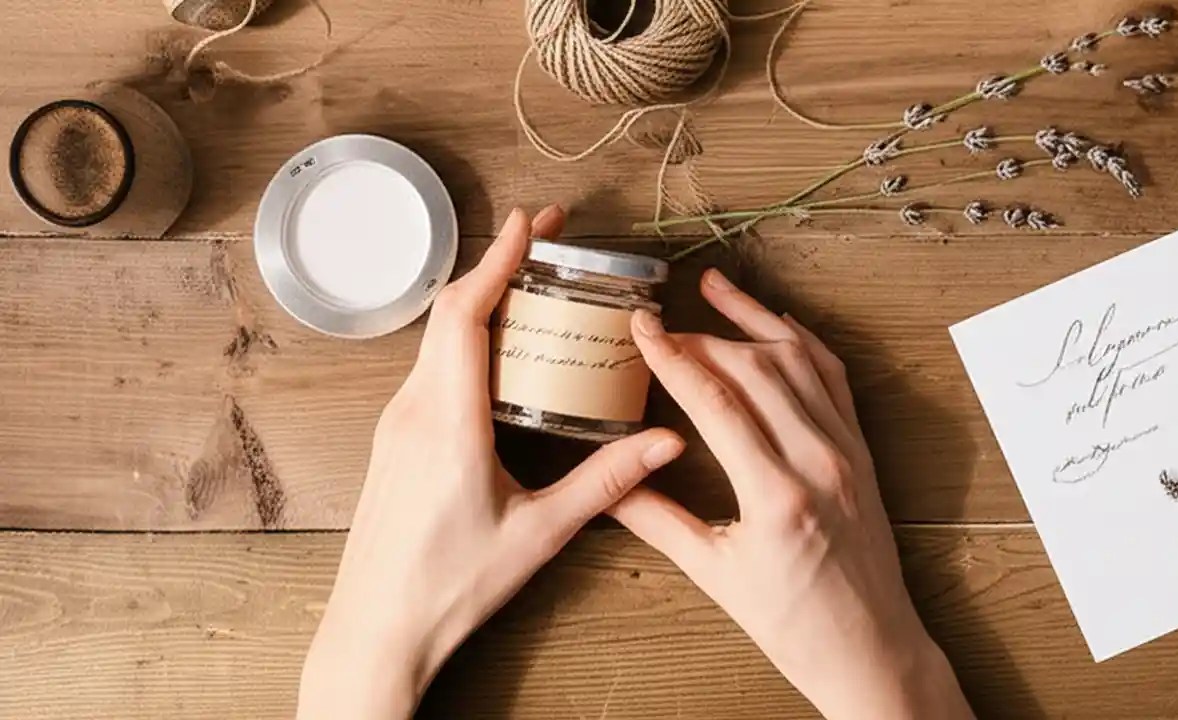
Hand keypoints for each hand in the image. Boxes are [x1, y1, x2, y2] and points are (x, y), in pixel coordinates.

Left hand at [296, 206, 685, 718]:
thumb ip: (605, 482)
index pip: (465, 315)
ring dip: (479, 301)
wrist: (375, 630)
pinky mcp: (396, 441)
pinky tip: (497, 350)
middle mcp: (413, 411)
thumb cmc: (448, 587)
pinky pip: (429, 368)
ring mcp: (397, 424)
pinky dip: (465, 338)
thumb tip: (664, 443)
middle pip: (449, 313)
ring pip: (436, 339)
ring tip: (530, 285)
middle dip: (497, 266)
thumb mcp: (538, 533)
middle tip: (546, 240)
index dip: (497, 260)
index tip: (530, 222)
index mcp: (446, 422)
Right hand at [610, 269, 971, 719]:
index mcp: (776, 496)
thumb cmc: (794, 624)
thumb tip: (607, 481)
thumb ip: (657, 520)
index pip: (716, 400)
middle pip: (754, 369)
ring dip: (752, 320)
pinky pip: (834, 377)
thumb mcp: (714, 576)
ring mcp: (847, 451)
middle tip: (661, 325)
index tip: (641, 326)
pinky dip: (803, 341)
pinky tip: (775, 322)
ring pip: (798, 360)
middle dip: (702, 337)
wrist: (869, 650)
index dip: (674, 356)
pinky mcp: (862, 451)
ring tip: (714, 289)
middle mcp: (819, 461)